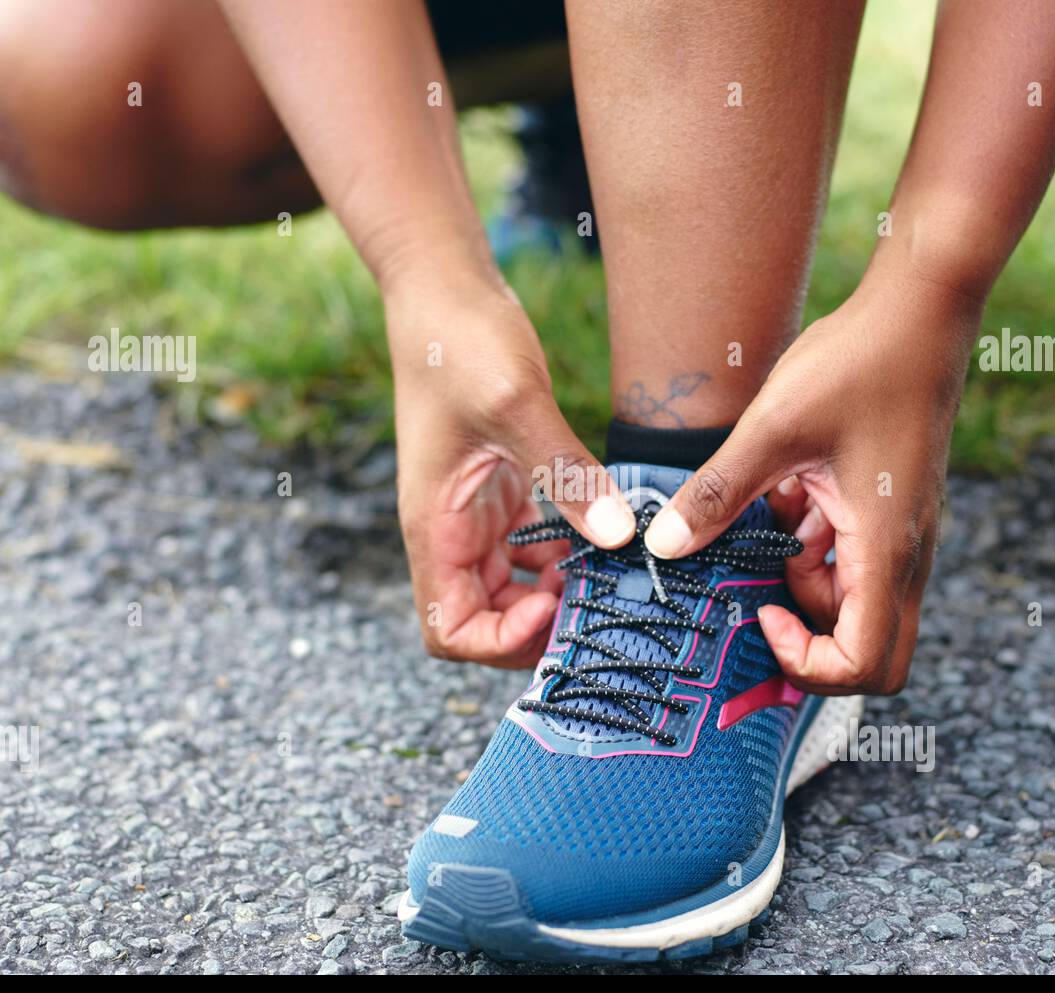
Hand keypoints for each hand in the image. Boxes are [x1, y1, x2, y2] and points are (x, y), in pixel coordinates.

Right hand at [389, 274, 634, 667]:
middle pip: (489, 621)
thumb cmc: (460, 342)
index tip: (554, 605)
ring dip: (562, 591)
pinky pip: (536, 547)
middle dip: (544, 624)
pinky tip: (611, 530)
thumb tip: (619, 538)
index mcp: (434, 528)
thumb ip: (566, 474)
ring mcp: (477, 514)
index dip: (502, 639)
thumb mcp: (517, 404)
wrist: (445, 290)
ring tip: (616, 569)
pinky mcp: (504, 491)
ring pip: (517, 588)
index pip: (450, 630)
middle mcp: (451, 533)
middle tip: (604, 597)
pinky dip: (571, 553)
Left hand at [643, 267, 983, 694]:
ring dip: (805, 584)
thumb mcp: (771, 430)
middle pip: (874, 653)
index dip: (809, 662)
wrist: (919, 309)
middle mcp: (906, 554)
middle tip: (760, 599)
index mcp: (885, 549)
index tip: (763, 613)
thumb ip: (717, 493)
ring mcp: (904, 534)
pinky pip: (854, 560)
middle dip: (811, 643)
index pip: (867, 664)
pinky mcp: (893, 510)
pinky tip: (786, 496)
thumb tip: (662, 546)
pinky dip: (814, 548)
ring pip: (857, 604)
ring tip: (768, 525)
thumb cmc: (857, 364)